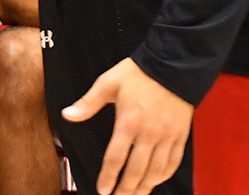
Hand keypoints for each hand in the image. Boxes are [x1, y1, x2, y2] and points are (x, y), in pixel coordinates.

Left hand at [62, 58, 192, 194]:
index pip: (116, 158)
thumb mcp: (108, 83)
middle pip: (136, 170)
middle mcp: (149, 134)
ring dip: (145, 187)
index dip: (108, 177)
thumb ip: (88, 103)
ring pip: (156, 170)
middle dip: (126, 188)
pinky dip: (164, 175)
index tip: (103, 190)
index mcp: (128, 122)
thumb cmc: (138, 73)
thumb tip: (67, 114)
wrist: (173, 65)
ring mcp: (167, 136)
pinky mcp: (181, 135)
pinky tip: (156, 181)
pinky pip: (173, 162)